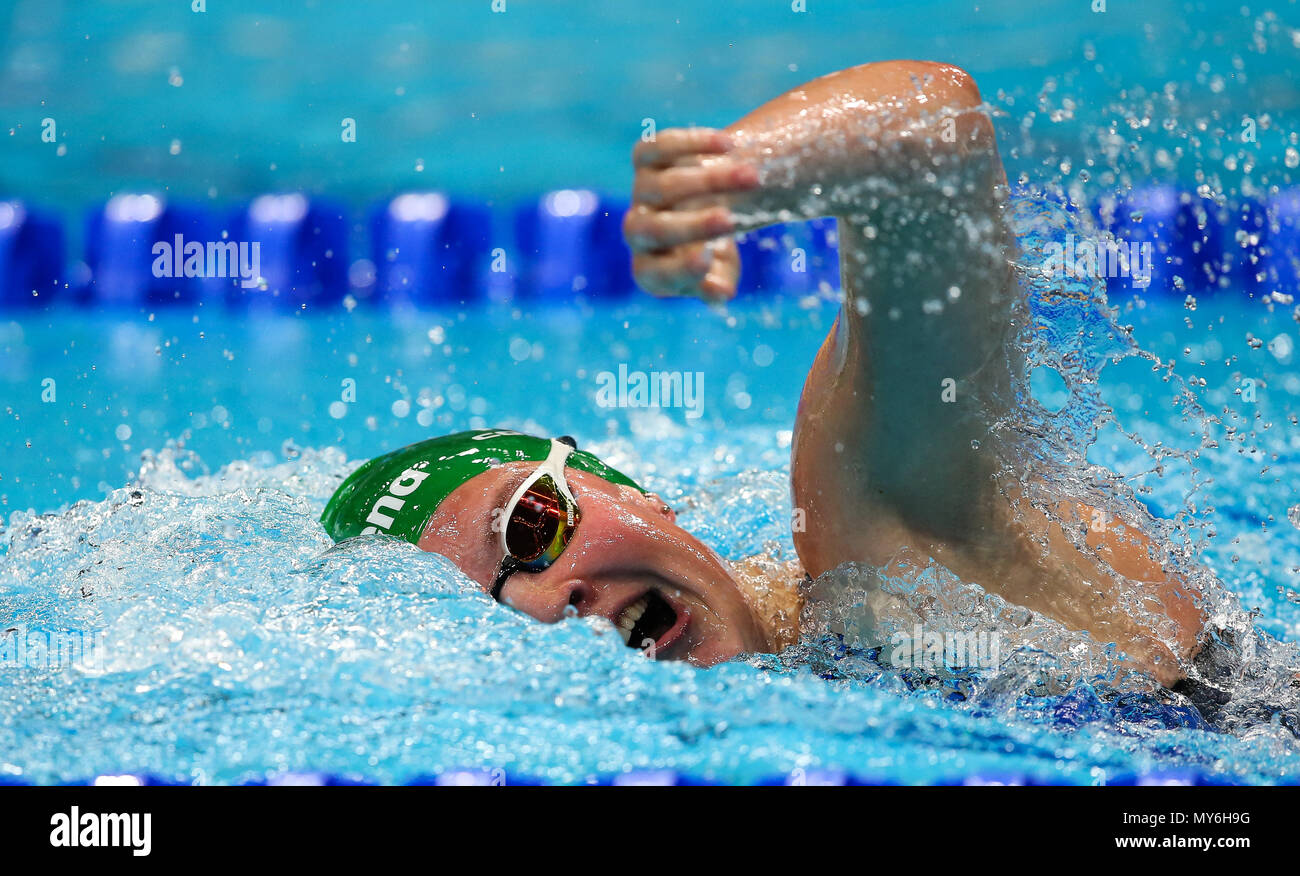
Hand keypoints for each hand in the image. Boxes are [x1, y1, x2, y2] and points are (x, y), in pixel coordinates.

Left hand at [622, 128, 758, 302]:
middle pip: (653, 230)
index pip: (654, 273)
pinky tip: (729, 145)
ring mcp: (640, 193)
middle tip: (730, 221)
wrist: (709, 205)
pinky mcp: (644, 160)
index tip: (707, 258)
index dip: (678, 269)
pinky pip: (658, 147)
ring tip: (753, 176)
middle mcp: (638, 231)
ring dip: (711, 180)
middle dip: (692, 226)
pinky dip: (692, 143)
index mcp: (650, 269)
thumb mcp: (721, 271)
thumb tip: (719, 293)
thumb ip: (717, 285)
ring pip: (664, 186)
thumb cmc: (714, 249)